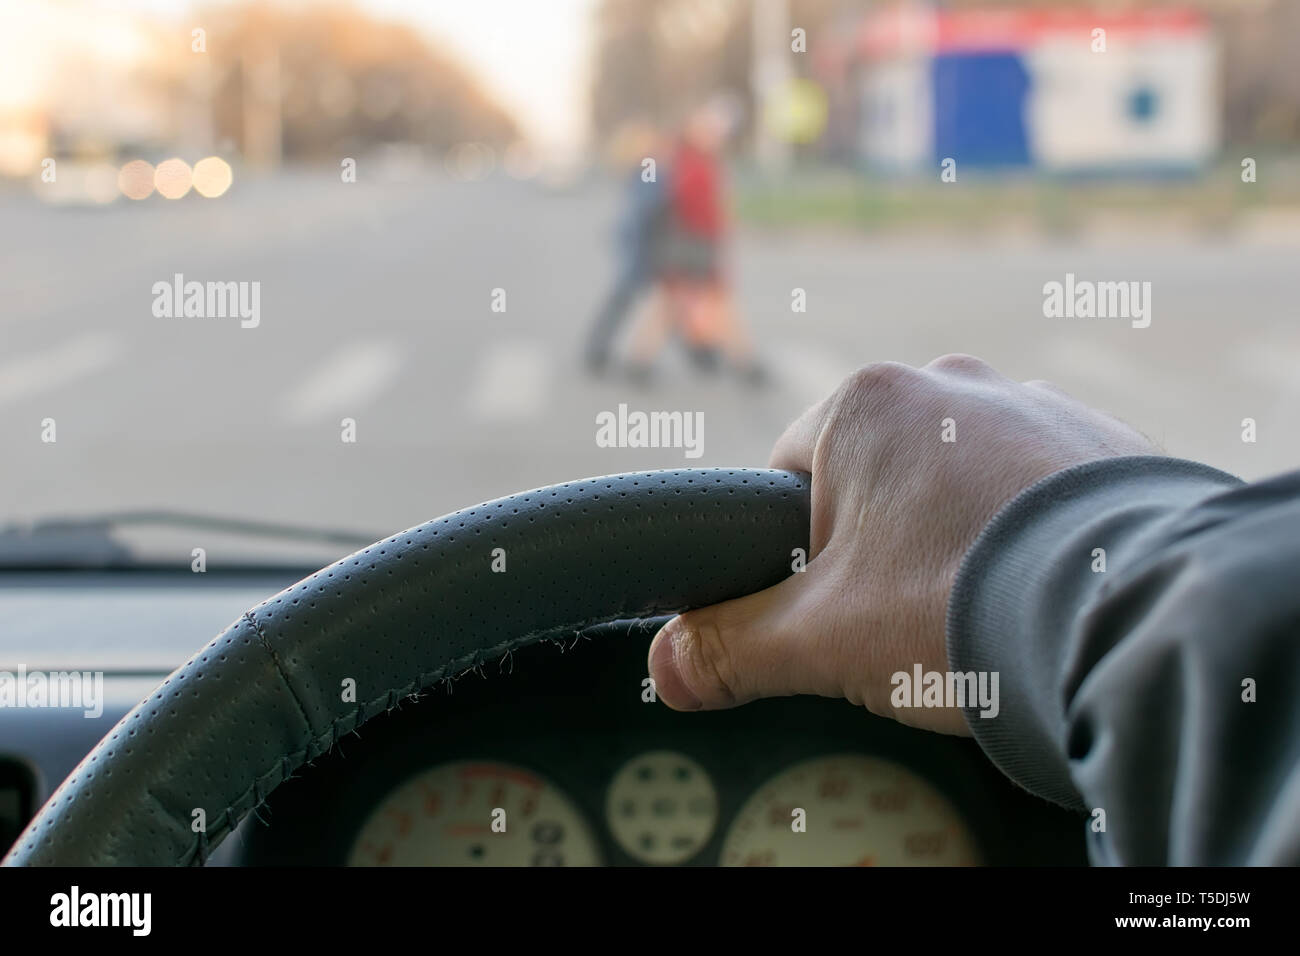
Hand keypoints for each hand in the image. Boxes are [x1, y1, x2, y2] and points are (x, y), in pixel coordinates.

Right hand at [647, 354, 1157, 733]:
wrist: (1132, 615)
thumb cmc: (959, 605)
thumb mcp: (821, 640)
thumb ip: (730, 646)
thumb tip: (669, 665)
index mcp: (864, 406)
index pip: (783, 472)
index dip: (787, 550)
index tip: (816, 605)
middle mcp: (948, 383)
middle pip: (873, 477)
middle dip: (874, 546)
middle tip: (898, 621)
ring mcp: (1033, 405)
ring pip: (956, 479)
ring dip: (953, 535)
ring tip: (979, 610)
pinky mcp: (1103, 441)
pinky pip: (1035, 488)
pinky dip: (1025, 533)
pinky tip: (1037, 591)